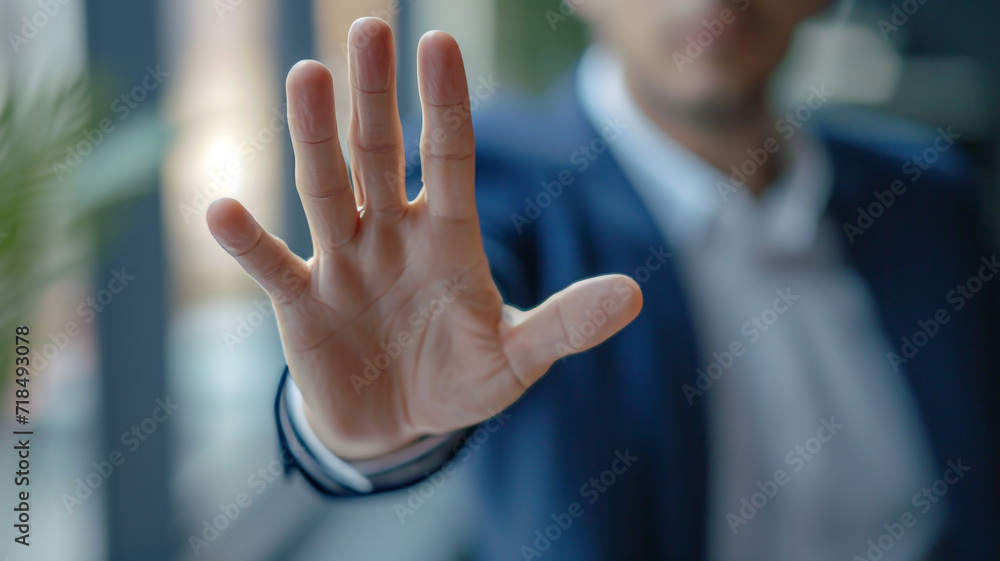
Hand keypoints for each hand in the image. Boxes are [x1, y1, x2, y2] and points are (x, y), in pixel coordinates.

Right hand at [206, 18, 641, 459]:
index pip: (448, 157)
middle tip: (369, 27)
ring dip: (313, 138)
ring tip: (306, 75)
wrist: (398, 425)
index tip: (440, 43)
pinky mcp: (300, 304)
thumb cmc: (460, 379)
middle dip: (375, 96)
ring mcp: (342, 264)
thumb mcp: (517, 358)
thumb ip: (564, 325)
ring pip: (326, 190)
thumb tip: (631, 297)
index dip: (445, 105)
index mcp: (448, 238)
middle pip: (379, 154)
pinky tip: (220, 210)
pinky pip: (270, 268)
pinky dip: (247, 244)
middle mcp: (391, 235)